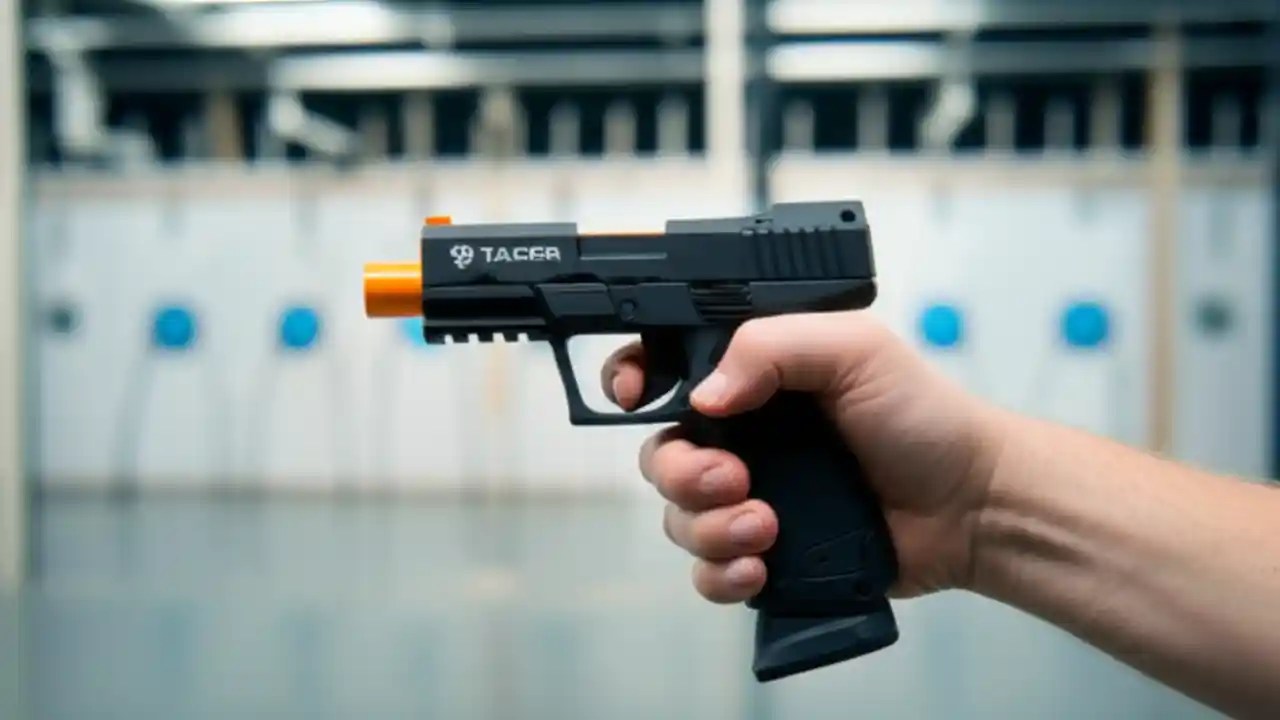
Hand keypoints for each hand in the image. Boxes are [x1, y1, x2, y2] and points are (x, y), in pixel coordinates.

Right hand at [602, 311, 1005, 603]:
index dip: (633, 381)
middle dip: (681, 473)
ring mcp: (750, 499)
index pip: (664, 370)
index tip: (637, 396)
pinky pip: (707, 573)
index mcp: (752, 379)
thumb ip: (772, 347)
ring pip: (678, 519)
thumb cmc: (921, 416)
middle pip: (659, 455)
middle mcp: (741, 438)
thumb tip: (703, 395)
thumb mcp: (854, 349)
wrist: (969, 504)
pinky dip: (721, 574)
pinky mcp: (765, 556)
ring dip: (709, 528)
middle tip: (737, 478)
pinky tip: (760, 566)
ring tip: (767, 528)